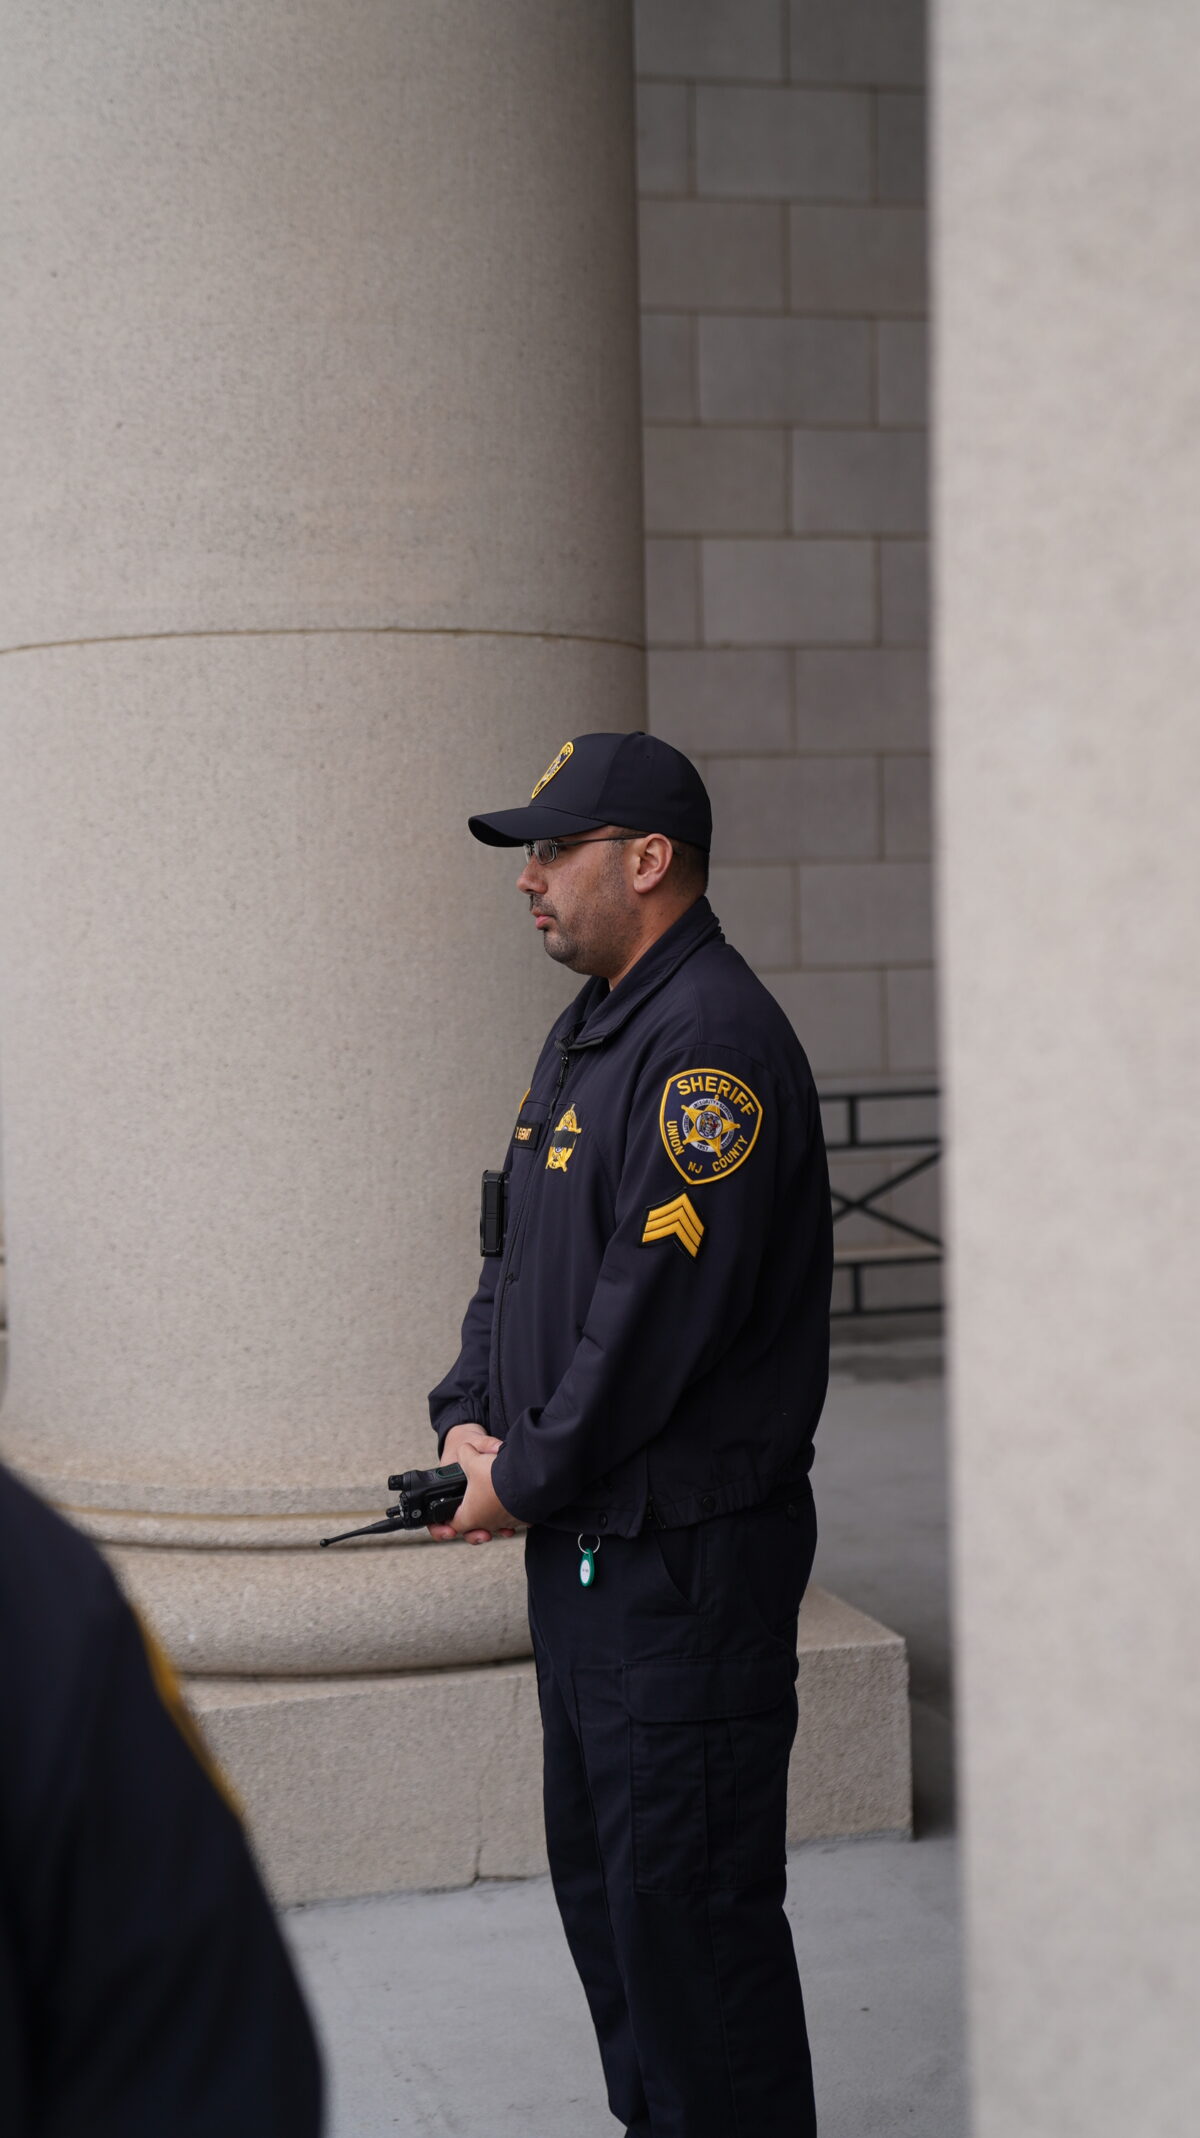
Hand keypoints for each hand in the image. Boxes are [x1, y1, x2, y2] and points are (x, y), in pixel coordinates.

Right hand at [429, 1427, 518, 1544]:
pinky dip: (500, 1526)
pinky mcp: (485, 1504)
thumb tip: (498, 1448)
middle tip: (484, 1535)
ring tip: (503, 1531)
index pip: (436, 1515)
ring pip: (476, 1527)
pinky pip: (490, 1521)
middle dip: (471, 1534)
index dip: (441, 1528)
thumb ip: (485, 1444)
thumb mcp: (474, 1439)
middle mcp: (459, 1498)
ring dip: (488, 1532)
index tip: (451, 1532)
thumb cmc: (465, 1439)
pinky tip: (511, 1527)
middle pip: (459, 1527)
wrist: (471, 1438)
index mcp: (446, 1486)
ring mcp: (472, 1503)